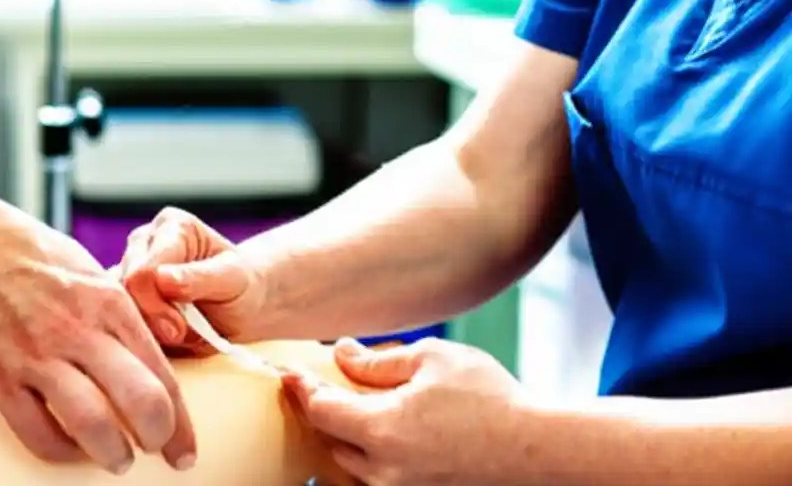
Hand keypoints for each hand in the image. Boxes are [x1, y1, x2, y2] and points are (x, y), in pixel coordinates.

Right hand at [0, 201, 196, 474]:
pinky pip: (36, 431)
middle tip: (160, 452)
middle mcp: (78, 329)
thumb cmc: (23, 247)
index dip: (181, 421)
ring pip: (92, 425)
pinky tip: (69, 448)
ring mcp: (35, 353)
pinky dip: (59, 451)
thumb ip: (114, 311)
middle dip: (159, 439)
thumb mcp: (86, 268)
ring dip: (112, 453)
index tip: (184, 446)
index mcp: (108, 300)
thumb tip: (140, 358)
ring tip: (117, 458)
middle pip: (141, 402)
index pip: (161, 373)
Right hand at [118, 208, 268, 352]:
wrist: (241, 303)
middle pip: (124, 288)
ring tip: (177, 332)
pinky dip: (139, 333)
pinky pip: (116, 317)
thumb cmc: (240, 285)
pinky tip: (160, 335)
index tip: (179, 329)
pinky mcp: (122, 292)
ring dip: (146, 327)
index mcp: (172, 227)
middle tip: (179, 334)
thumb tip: (162, 279)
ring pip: (116, 304)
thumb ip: (198, 278)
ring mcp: (128, 266)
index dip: (156, 305)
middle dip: (152, 319)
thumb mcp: (232, 280)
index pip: (143, 270)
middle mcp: (144, 241)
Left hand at [283, 338, 529, 485]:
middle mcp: (384, 469)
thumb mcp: (432, 359)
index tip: (288, 372)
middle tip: (322, 385)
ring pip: (352, 464)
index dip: (300, 388)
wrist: (540, 448)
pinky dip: (371, 455)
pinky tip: (385, 432)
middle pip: (330, 441)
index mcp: (381, 430)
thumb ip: (378, 360)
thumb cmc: (489, 397)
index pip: (320, 410)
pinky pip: (378, 476)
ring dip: (347, 437)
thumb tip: (342, 354)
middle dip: (324, 413)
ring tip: (354, 408)